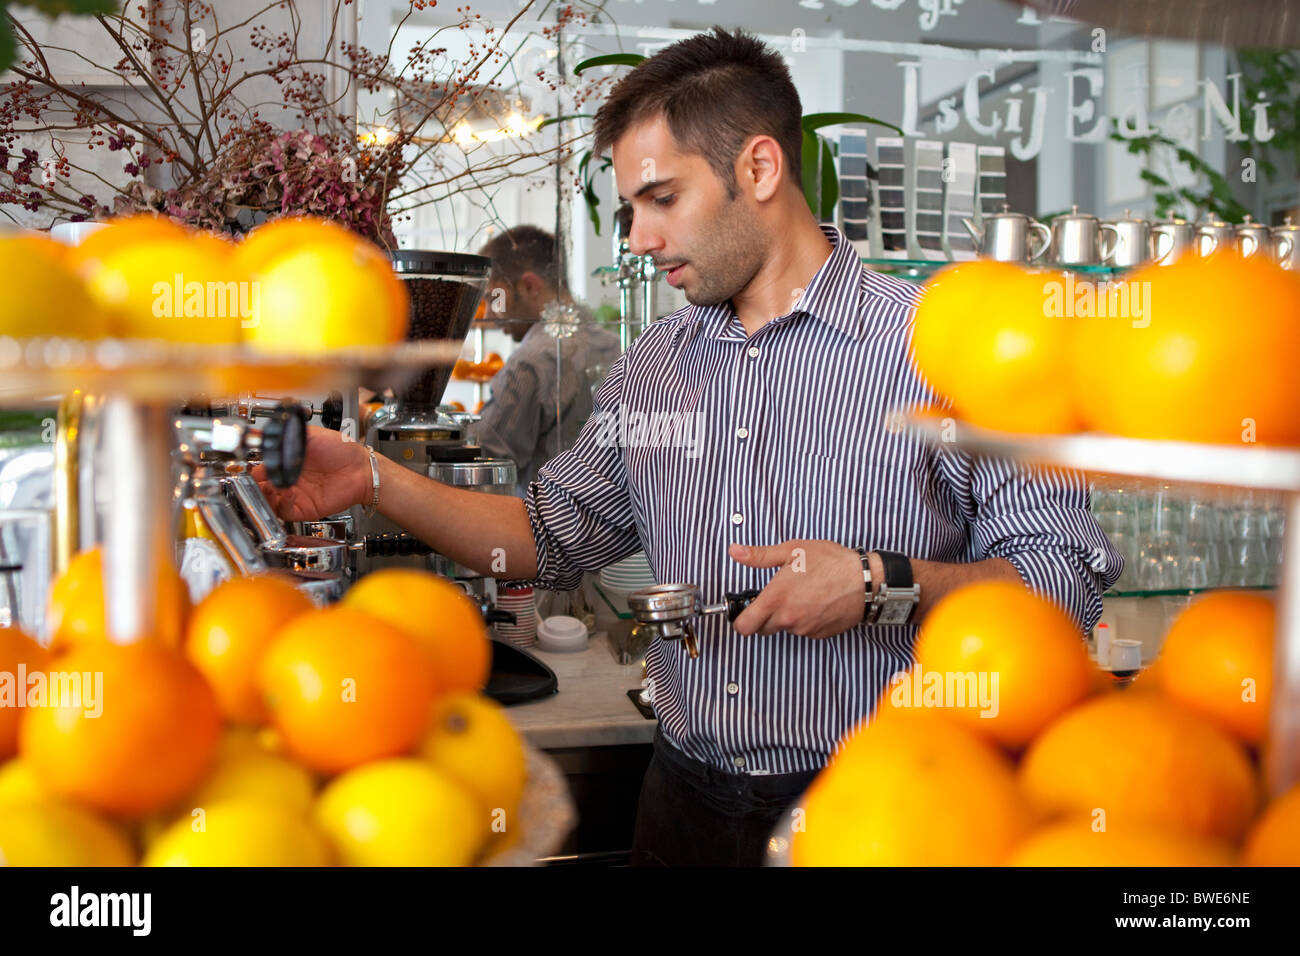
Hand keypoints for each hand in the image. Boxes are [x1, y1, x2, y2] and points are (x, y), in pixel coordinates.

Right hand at [252, 425, 370, 521]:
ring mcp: (296, 495)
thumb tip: (275, 434)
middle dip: (256, 485)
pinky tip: (289, 494)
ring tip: (271, 487)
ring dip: (266, 496)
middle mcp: (290, 479)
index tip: (256, 466)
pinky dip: (283, 505)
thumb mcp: (313, 435)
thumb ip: (292, 434)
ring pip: (269, 502)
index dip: (257, 468)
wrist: (361, 469)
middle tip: (258, 480)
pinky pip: (285, 512)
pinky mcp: (304, 508)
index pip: (263, 468)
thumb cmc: (342, 451)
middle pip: (262, 487)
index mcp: (289, 461)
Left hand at [729, 540, 866, 638]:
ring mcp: (805, 629)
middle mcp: (788, 618)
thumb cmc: (831, 563)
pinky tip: (816, 603)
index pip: (744, 626)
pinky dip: (806, 621)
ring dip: (788, 617)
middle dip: (765, 616)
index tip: (744, 612)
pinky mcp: (820, 634)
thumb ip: (759, 555)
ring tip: (802, 595)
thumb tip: (736, 552)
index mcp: (776, 598)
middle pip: (763, 629)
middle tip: (777, 597)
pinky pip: (805, 631)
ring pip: (786, 629)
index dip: (740, 620)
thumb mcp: (792, 550)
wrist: (865, 581)